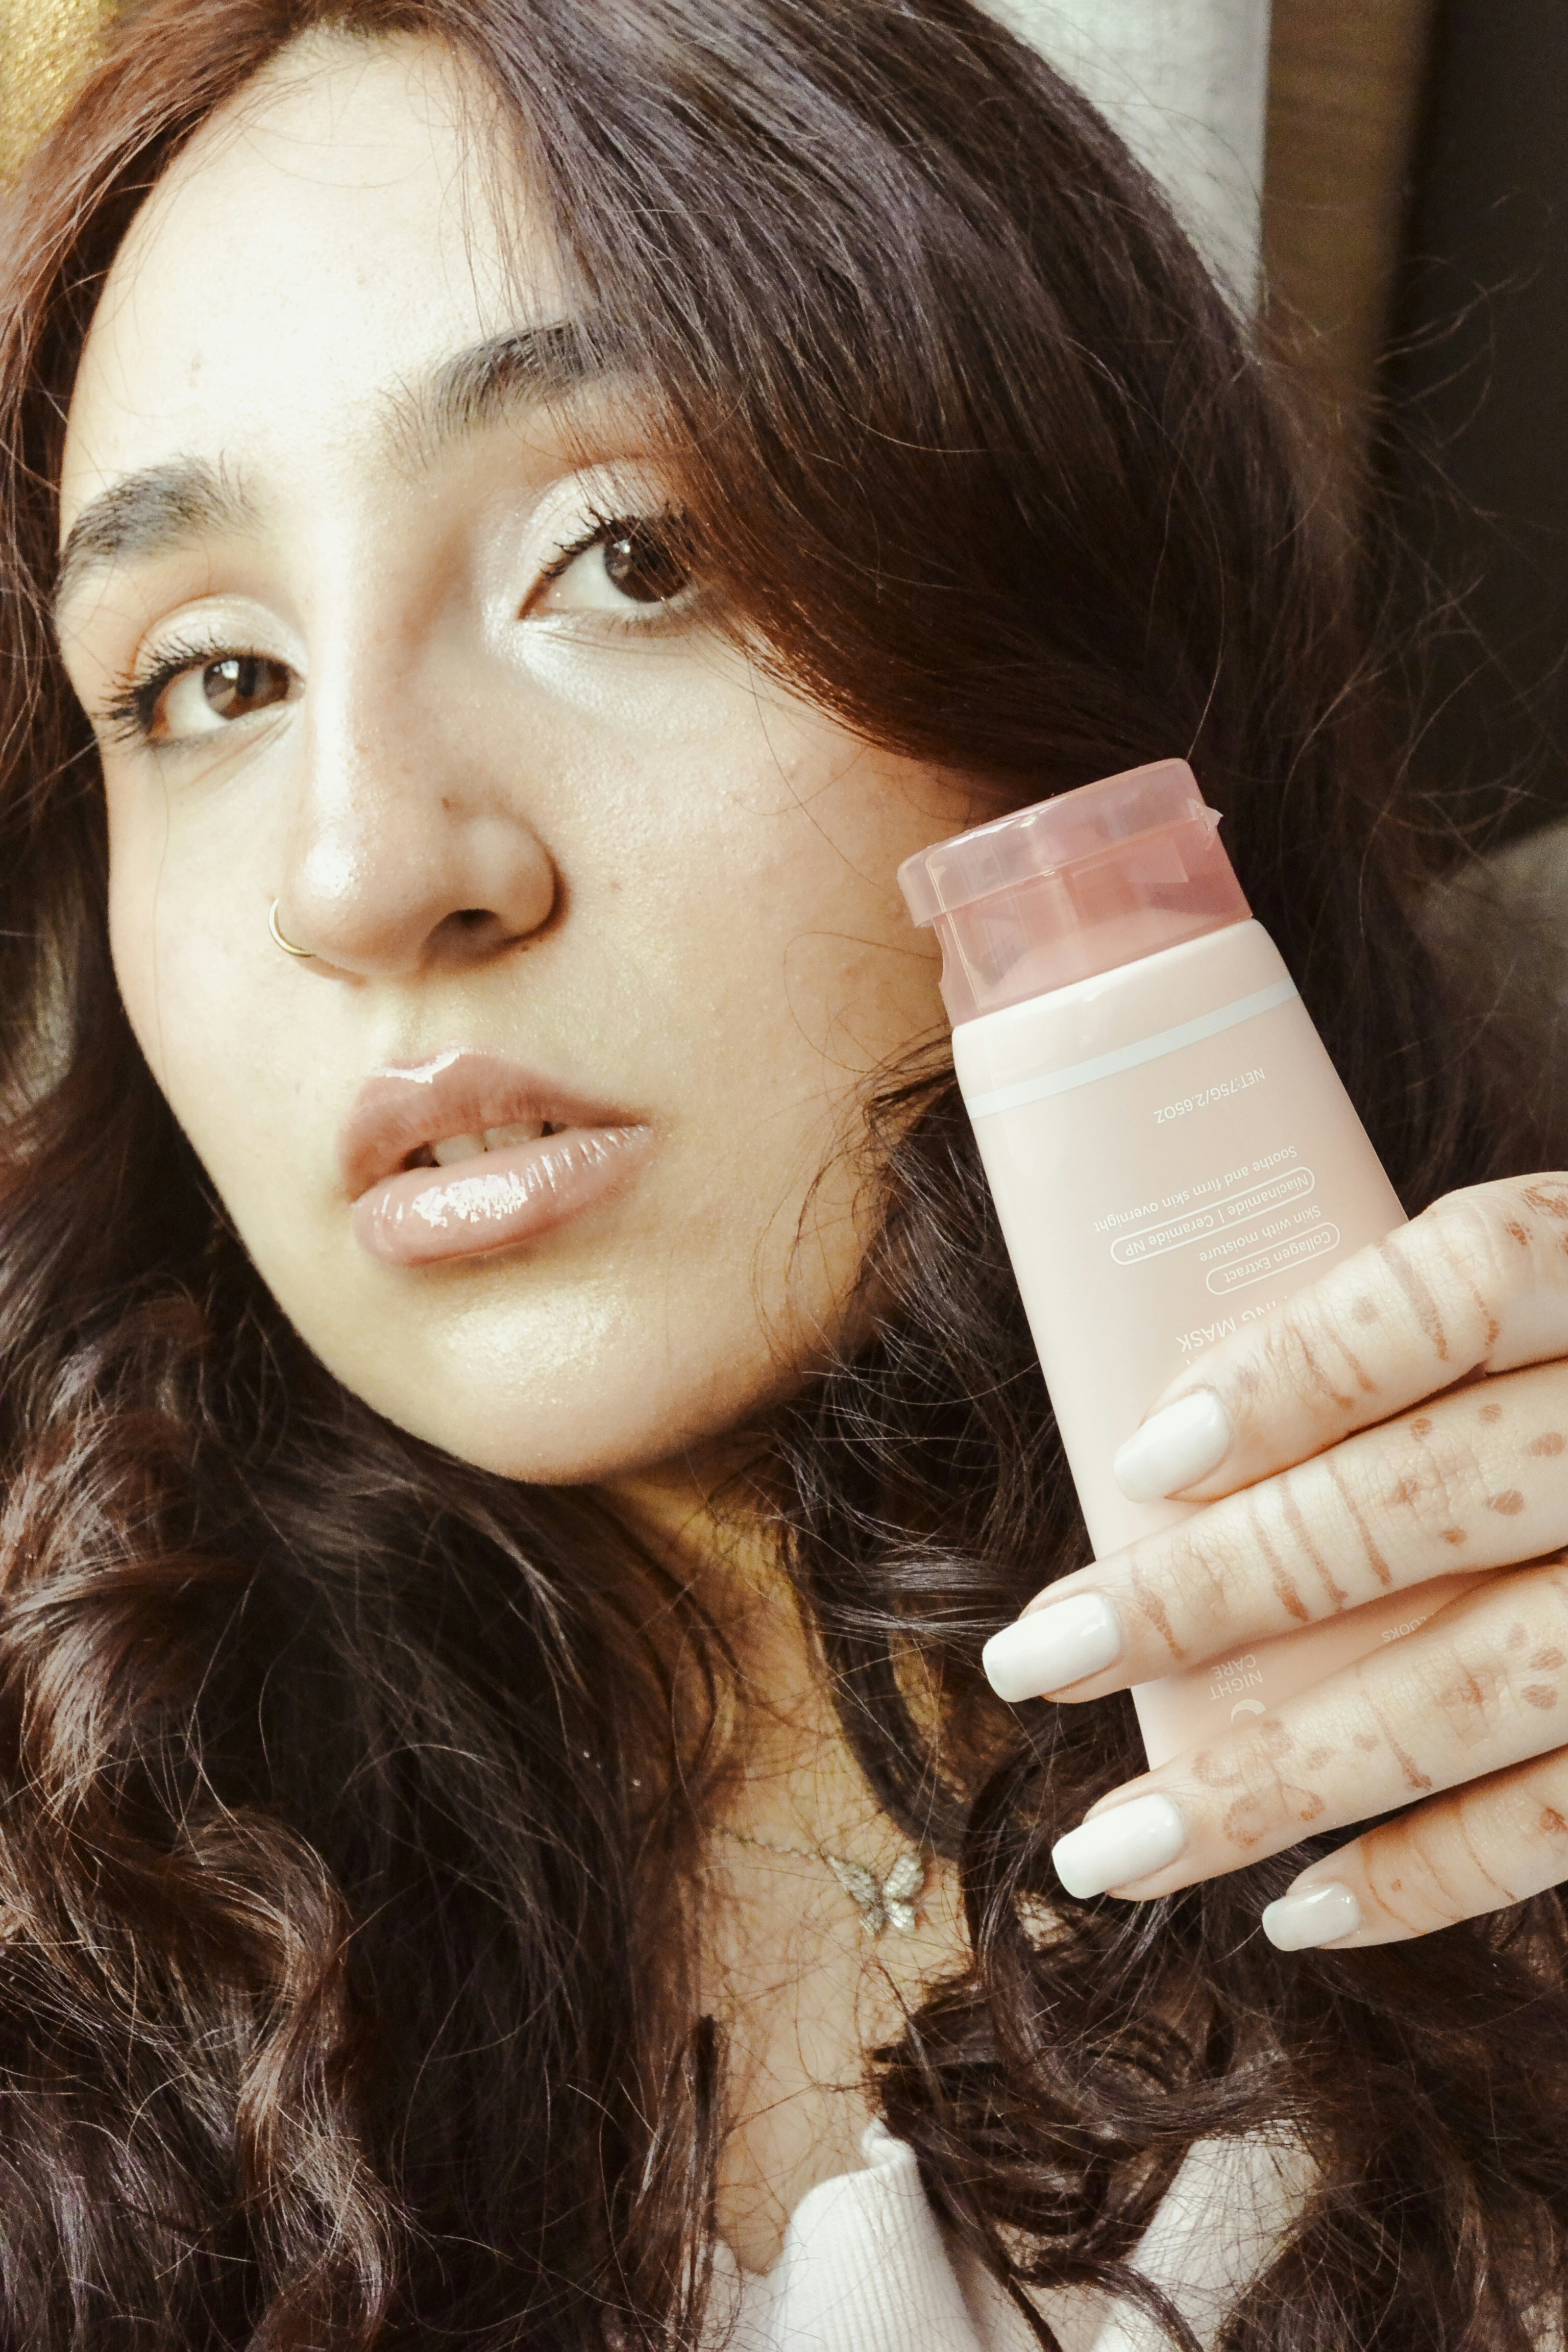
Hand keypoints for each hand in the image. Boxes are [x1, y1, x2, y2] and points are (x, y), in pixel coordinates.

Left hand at [982, 1175, 1567, 1949]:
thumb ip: (1442, 1347)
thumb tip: (1183, 1462)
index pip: (1460, 1288)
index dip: (1298, 1368)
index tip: (1143, 1457)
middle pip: (1420, 1508)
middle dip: (1207, 1598)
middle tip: (1033, 1660)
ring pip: (1479, 1690)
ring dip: (1275, 1781)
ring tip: (1109, 1846)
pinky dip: (1431, 1878)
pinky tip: (1296, 1911)